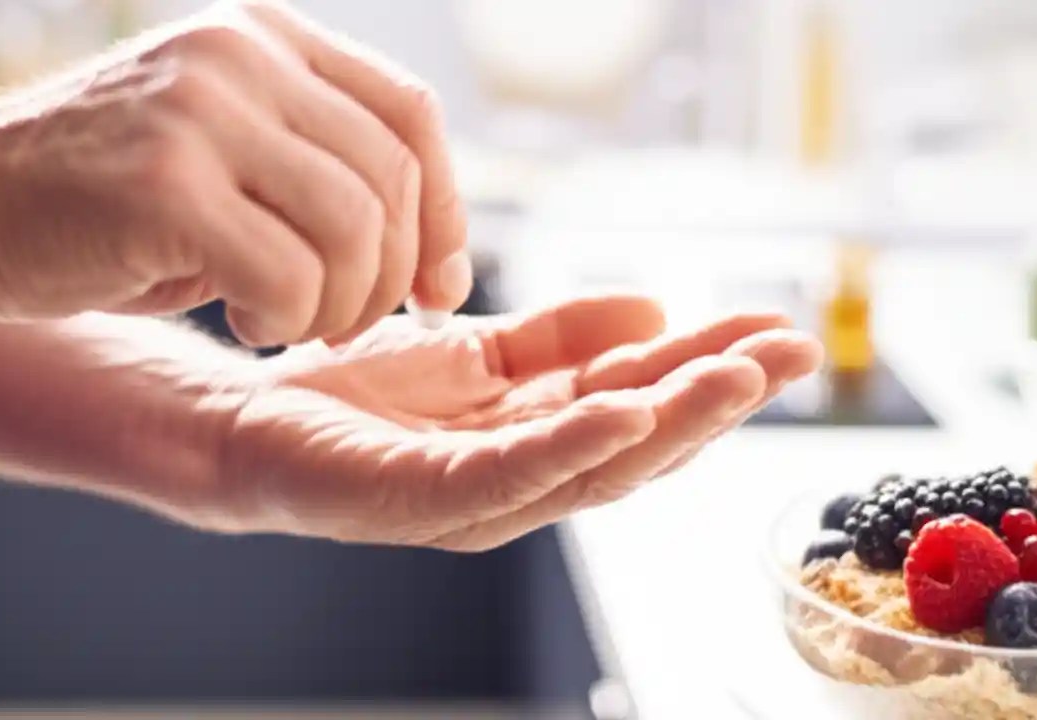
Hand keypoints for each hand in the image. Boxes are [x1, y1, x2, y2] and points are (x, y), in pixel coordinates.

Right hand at [0, 0, 466, 344]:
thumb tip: (441, 253)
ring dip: (343, 303)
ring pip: (356, 226)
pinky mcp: (163, 180)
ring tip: (291, 321)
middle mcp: (240, 55)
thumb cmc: (109, 202)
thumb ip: (324, 172)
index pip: (411, 114)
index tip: (441, 285)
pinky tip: (244, 320)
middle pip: (394, 176)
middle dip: (394, 275)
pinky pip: (291, 271)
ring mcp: (201, 110)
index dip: (447, 210)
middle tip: (347, 322)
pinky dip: (287, 317)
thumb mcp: (230, 157)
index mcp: (266, 37)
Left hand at [213, 297, 821, 550]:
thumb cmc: (361, 391)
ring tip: (736, 376)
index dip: (710, 369)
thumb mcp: (480, 350)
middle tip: (788, 354)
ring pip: (593, 464)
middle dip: (718, 398)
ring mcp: (476, 497)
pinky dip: (572, 445)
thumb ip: (562, 335)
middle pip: (638, 442)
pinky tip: (627, 411)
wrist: (248, 417)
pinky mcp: (421, 498)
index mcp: (540, 438)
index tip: (777, 331)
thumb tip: (653, 310)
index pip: (642, 403)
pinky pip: (509, 474)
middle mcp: (522, 477)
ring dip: (671, 421)